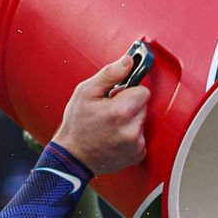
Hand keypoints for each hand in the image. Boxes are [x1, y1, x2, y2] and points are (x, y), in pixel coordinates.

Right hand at [51, 57, 150, 174]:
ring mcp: (136, 145)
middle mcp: (132, 130)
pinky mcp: (138, 154)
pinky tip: (115, 136)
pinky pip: (142, 136)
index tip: (116, 96)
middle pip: (144, 105)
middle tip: (110, 111)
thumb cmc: (76, 125)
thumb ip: (110, 74)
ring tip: (111, 125)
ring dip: (130, 120)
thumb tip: (128, 61)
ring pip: (142, 121)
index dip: (129, 91)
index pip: (143, 91)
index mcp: (121, 112)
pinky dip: (131, 135)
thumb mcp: (85, 92)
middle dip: (129, 105)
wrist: (73, 156)